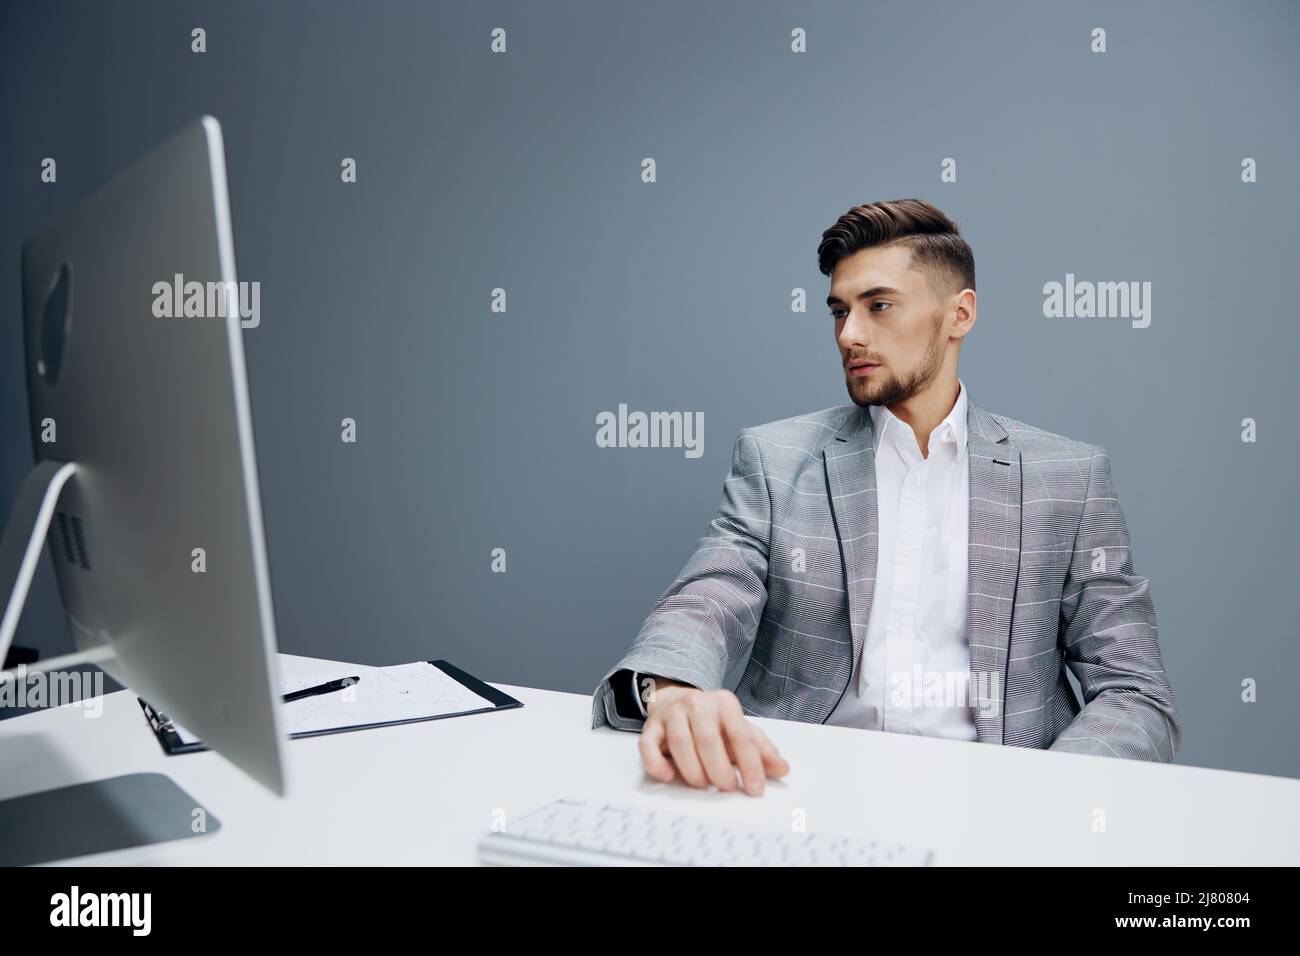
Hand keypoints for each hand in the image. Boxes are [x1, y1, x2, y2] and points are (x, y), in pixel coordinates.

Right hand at [637, 678, 788, 794]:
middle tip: (726, 788)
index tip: (755, 789)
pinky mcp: (651, 726)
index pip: (741, 736)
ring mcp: (672, 714)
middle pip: (709, 739)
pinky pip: (648, 745)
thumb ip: (761, 749)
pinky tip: (669, 776)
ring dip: (693, 770)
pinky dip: (657, 764)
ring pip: (680, 742)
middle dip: (719, 770)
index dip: (750, 765)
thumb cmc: (712, 722)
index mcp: (725, 703)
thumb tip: (782, 768)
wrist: (675, 700)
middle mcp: (697, 704)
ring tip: (702, 785)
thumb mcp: (739, 730)